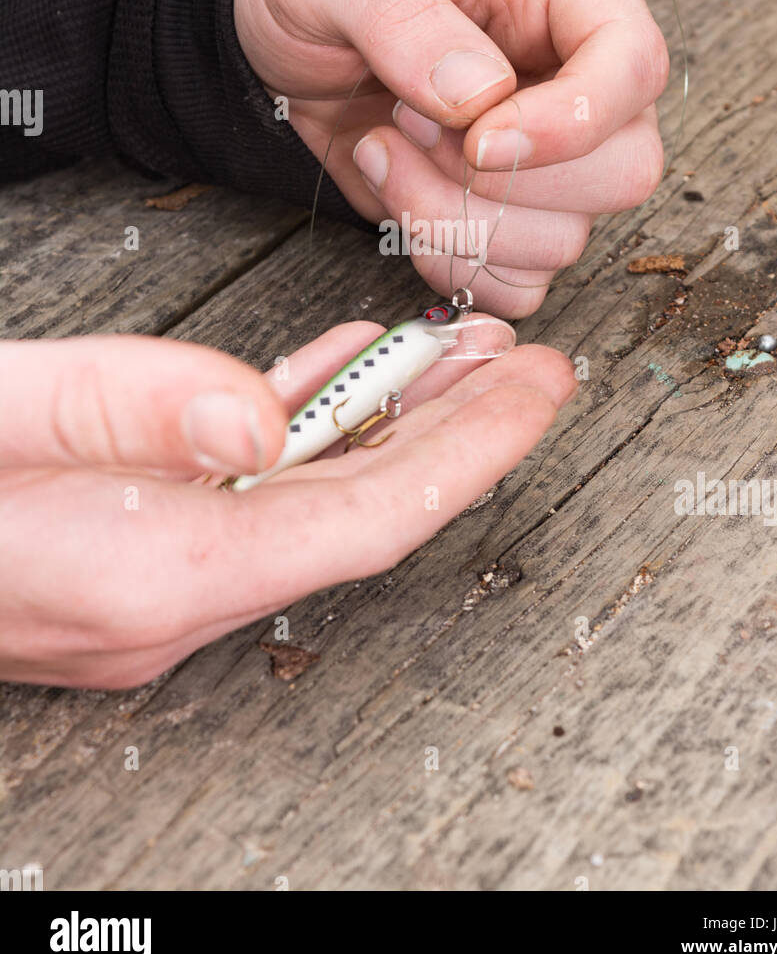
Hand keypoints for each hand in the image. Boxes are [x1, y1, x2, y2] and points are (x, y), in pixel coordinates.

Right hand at [0, 330, 573, 687]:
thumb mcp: (1, 411)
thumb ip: (131, 409)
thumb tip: (264, 411)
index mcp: (160, 567)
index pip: (371, 514)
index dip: (472, 450)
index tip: (544, 389)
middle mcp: (173, 596)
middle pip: (357, 510)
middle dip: (452, 434)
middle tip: (528, 362)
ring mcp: (151, 584)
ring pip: (308, 499)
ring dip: (383, 429)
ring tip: (458, 357)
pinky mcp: (127, 555)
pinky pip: (248, 493)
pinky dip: (302, 434)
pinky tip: (336, 381)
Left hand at [235, 0, 668, 316]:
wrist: (282, 40)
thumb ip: (402, 21)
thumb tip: (479, 97)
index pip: (635, 64)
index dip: (571, 123)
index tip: (478, 142)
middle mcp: (578, 71)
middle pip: (624, 170)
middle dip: (499, 180)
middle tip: (405, 125)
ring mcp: (554, 154)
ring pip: (566, 239)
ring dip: (453, 219)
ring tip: (381, 148)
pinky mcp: (512, 215)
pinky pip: (519, 281)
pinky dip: (450, 261)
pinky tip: (394, 201)